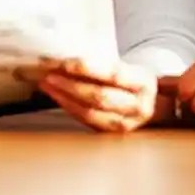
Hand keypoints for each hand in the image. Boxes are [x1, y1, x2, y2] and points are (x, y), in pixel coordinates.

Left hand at [36, 58, 162, 132]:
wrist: (147, 103)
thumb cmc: (130, 80)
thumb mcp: (125, 67)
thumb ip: (101, 65)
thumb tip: (63, 59)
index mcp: (143, 81)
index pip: (112, 74)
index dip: (86, 69)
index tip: (62, 63)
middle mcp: (139, 105)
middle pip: (100, 96)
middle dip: (70, 86)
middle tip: (48, 75)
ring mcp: (127, 123)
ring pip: (91, 112)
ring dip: (64, 98)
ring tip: (47, 86)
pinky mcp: (113, 134)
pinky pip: (87, 122)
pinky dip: (69, 108)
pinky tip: (57, 98)